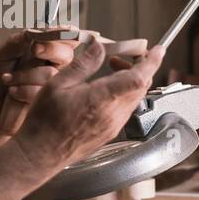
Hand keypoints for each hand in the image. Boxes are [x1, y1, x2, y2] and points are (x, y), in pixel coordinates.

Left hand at [0, 32, 80, 156]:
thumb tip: (36, 30)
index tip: (59, 31)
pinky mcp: (51, 106)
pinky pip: (47, 92)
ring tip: (8, 83)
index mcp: (40, 56)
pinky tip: (12, 95)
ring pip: (54, 73)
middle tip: (35, 50)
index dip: (64, 33)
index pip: (61, 39)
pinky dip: (26, 91)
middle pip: (67, 53)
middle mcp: (50, 70)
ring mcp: (53, 90)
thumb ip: (17, 42)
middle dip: (52, 48)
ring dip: (28, 75)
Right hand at [13, 40, 164, 173]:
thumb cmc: (45, 122)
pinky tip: (105, 92)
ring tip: (110, 72)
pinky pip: (126, 109)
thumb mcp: (58, 84)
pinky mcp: (110, 133)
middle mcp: (113, 114)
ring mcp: (114, 126)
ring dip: (129, 81)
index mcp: (102, 98)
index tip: (157, 50)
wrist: (41, 154)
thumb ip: (83, 64)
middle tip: (119, 58)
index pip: (138, 77)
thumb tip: (98, 46)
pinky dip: (123, 95)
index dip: (151, 61)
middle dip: (137, 67)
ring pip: (135, 98)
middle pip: (141, 86)